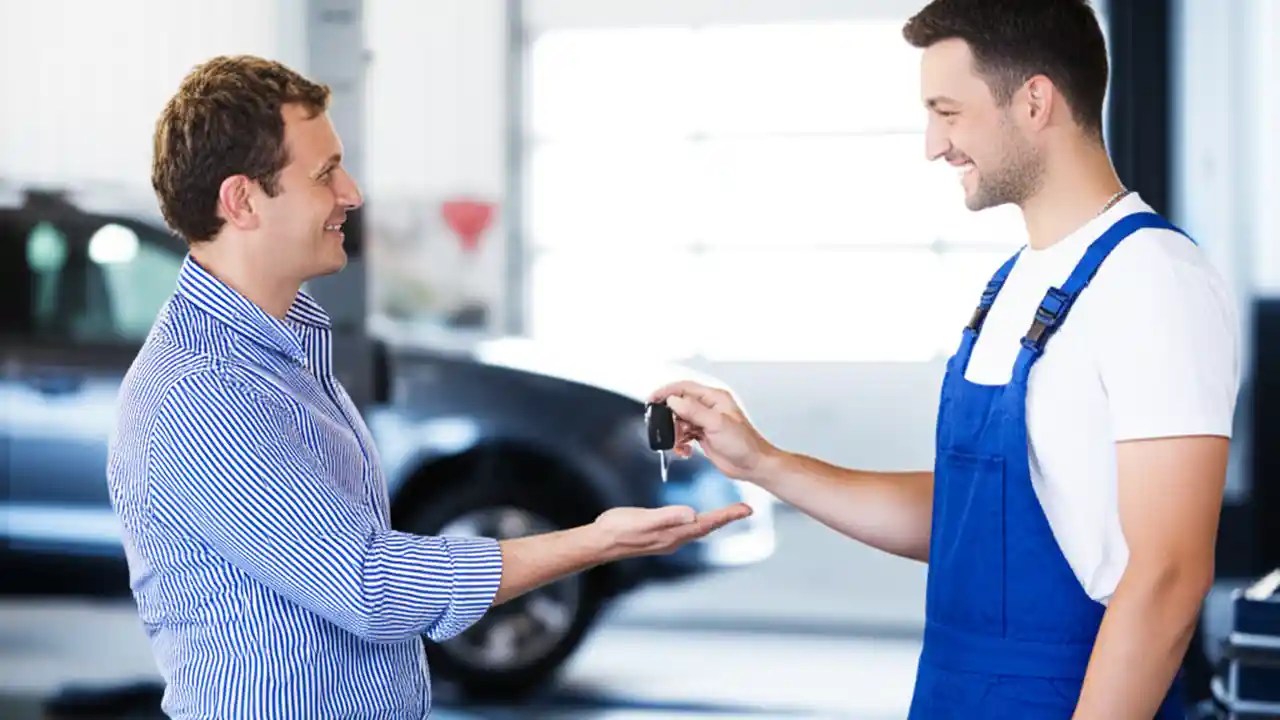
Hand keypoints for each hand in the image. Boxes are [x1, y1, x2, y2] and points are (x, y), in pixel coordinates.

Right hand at [593, 503, 752, 560]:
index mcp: (673, 533)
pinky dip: (698, 522)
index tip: (746, 509)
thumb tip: (692, 514)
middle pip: (707, 528)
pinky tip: (695, 519)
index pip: (707, 523)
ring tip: (727, 514)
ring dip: (714, 521)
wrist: (600, 542)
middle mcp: (673, 539)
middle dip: (726, 518)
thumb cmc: (618, 529)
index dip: (727, 515)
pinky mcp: (658, 537)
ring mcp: (666, 540)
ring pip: (697, 530)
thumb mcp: (642, 518)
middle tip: (744, 510)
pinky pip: (686, 530)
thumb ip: (667, 516)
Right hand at [650, 380, 780, 482]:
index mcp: (714, 398)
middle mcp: (709, 408)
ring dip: (675, 433)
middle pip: (679, 405)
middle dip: (670, 418)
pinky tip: (685, 451)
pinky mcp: (704, 436)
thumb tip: (673, 401)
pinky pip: (684, 435)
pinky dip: (680, 443)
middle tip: (668, 430)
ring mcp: (706, 422)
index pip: (684, 388)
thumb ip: (694, 410)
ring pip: (680, 422)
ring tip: (680, 443)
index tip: (652, 400)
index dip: (666, 392)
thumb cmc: (744, 444)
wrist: (753, 465)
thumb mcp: (717, 424)